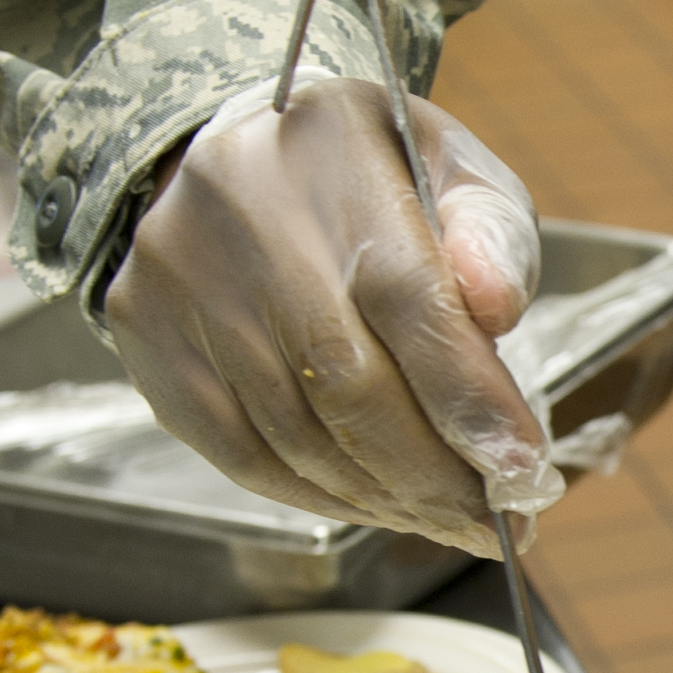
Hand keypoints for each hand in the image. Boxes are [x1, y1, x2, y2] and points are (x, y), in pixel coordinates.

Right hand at [105, 74, 562, 555]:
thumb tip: (498, 310)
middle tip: (495, 522)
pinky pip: (239, 453)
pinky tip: (373, 507)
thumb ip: (492, 234)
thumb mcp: (451, 168)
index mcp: (333, 151)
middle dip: (432, 473)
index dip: (469, 400)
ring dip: (382, 498)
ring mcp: (181, 279)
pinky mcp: (147, 335)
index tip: (525, 473)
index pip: (408, 298)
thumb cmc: (366, 173)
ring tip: (446, 520)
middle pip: (345, 383)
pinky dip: (318, 497)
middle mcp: (242, 213)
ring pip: (292, 434)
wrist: (230, 150)